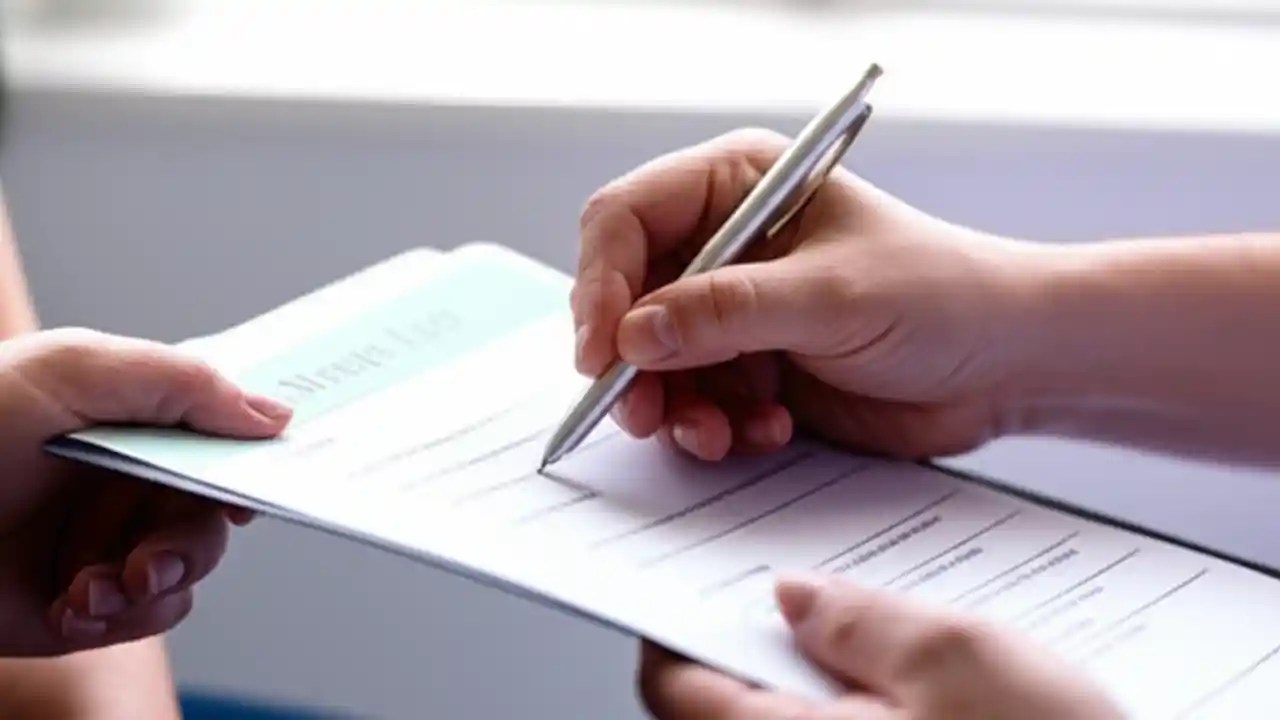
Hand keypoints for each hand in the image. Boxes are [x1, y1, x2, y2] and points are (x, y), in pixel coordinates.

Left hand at [0, 328, 289, 655]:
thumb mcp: (72, 371)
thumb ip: (183, 382)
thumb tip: (274, 415)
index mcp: (130, 417)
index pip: (219, 432)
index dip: (248, 457)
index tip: (260, 480)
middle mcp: (124, 480)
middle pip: (213, 512)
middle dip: (193, 541)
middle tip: (153, 560)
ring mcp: (104, 542)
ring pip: (187, 568)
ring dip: (155, 583)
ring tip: (99, 588)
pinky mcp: (82, 603)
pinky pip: (146, 615)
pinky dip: (120, 615)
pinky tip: (70, 605)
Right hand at [572, 129, 1046, 460]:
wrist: (1008, 363)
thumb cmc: (943, 295)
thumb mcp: (832, 298)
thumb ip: (727, 313)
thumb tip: (633, 333)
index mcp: (738, 185)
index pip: (627, 219)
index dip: (602, 283)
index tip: (602, 350)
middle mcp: (726, 242)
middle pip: (628, 296)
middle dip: (633, 361)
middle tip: (644, 412)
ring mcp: (736, 307)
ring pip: (654, 359)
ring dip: (675, 406)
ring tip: (716, 434)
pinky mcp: (751, 365)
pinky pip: (695, 399)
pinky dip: (716, 425)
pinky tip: (767, 431)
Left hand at [639, 574, 1123, 719]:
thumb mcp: (956, 657)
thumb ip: (858, 619)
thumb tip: (796, 597)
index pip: (675, 687)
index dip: (678, 628)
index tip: (701, 586)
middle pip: (735, 711)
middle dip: (766, 648)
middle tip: (810, 599)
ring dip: (824, 684)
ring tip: (881, 642)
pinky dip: (864, 719)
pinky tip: (917, 695)